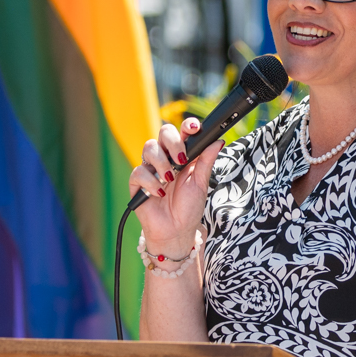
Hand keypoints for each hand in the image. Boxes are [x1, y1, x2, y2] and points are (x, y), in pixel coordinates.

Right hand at [128, 118, 222, 256]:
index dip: (187, 126)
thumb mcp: (201, 183)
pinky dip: (151, 182)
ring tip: (170, 179)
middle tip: (181, 159)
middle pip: (164, 132)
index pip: (183, 132)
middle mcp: (165, 157)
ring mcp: (150, 168)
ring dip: (161, 162)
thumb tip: (218, 141)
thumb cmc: (189, 207)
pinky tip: (160, 193)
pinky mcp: (137, 182)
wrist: (176, 231)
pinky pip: (139, 171)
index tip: (194, 128)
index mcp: (183, 155)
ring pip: (149, 147)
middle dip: (173, 142)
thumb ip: (206, 161)